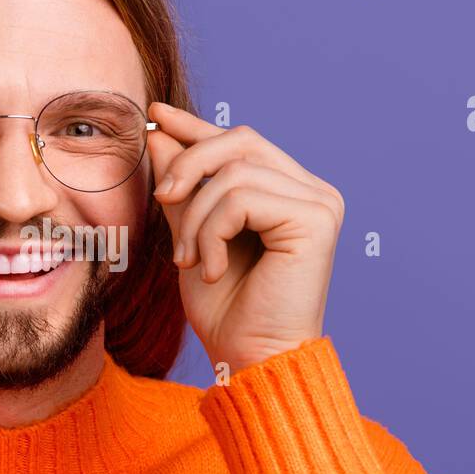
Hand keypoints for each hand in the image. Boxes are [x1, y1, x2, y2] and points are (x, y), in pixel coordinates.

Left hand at [145, 103, 344, 374]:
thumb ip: (184, 188)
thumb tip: (160, 134)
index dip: (196, 127)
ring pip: (235, 173)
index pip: (239, 143)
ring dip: (196, 217)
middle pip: (238, 142)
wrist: (249, 358)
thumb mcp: (192, 235)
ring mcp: (320, 202)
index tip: (155, 115)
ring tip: (189, 260)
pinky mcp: (316, 219)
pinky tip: (212, 268)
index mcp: (288, 192)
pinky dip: (213, 232)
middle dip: (187, 167)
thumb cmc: (226, 309)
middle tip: (161, 201)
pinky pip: (243, 198)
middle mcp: (312, 190)